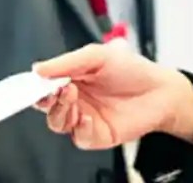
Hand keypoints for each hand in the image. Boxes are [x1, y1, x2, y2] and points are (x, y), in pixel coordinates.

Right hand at [32, 42, 192, 149]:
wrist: (160, 90)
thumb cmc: (132, 69)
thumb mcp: (98, 55)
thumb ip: (66, 62)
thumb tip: (37, 69)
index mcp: (70, 78)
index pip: (43, 85)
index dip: (34, 85)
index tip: (32, 82)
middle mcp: (74, 100)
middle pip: (46, 107)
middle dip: (44, 99)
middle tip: (54, 89)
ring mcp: (84, 119)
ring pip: (58, 123)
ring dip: (60, 111)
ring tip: (71, 96)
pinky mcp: (97, 136)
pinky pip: (79, 137)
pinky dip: (80, 127)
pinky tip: (87, 117)